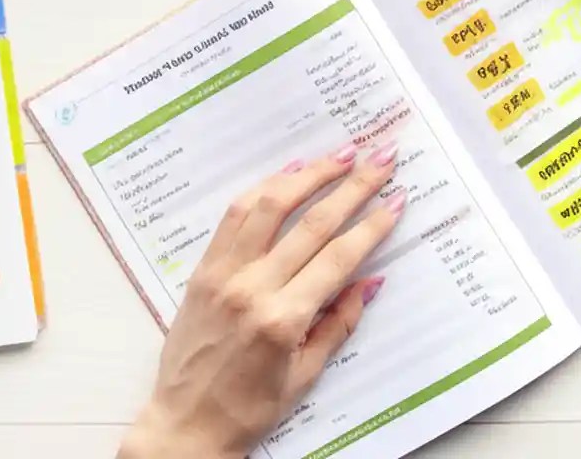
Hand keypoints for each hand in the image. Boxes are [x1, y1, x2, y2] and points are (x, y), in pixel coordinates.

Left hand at [118, 142, 404, 458]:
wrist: (185, 424)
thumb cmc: (247, 409)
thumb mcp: (305, 376)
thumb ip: (339, 322)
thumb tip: (371, 279)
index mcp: (282, 320)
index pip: (338, 257)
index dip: (372, 224)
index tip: (396, 197)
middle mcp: (251, 289)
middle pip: (311, 223)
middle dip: (351, 186)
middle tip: (378, 158)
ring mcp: (223, 274)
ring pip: (268, 206)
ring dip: (307, 176)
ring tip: (338, 155)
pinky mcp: (203, 271)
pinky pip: (233, 218)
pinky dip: (263, 190)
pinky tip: (287, 176)